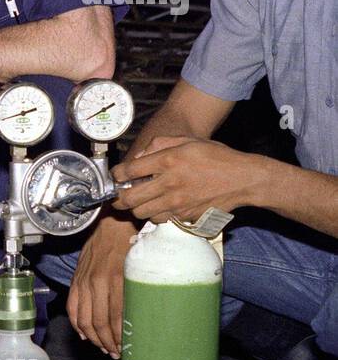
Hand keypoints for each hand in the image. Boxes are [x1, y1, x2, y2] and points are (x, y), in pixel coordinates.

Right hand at [66, 216, 134, 356]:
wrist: (112, 222)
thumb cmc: (132, 241)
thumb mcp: (141, 265)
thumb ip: (141, 289)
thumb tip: (147, 315)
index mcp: (117, 279)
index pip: (117, 318)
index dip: (121, 338)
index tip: (128, 349)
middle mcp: (97, 282)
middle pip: (100, 323)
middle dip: (108, 343)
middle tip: (116, 354)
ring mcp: (84, 281)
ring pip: (85, 319)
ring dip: (94, 338)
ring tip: (104, 348)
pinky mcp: (76, 280)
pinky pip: (73, 307)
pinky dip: (77, 324)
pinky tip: (86, 335)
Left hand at [112, 136, 261, 222]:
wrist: (244, 179)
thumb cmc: (216, 157)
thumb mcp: (187, 140)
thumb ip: (158, 144)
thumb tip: (137, 158)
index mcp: (168, 160)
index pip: (127, 171)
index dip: (116, 175)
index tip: (117, 176)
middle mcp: (169, 183)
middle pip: (128, 198)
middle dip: (118, 198)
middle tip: (119, 195)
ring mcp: (177, 202)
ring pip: (140, 213)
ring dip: (137, 207)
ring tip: (142, 200)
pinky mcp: (185, 216)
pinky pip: (159, 220)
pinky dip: (155, 215)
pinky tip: (160, 206)